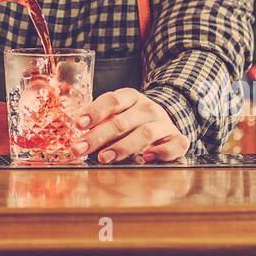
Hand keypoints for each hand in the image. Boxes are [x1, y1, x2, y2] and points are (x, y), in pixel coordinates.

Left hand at [72, 88, 191, 163]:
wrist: (165, 123)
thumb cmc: (133, 121)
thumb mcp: (117, 115)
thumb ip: (100, 123)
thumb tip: (78, 136)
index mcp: (131, 97)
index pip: (112, 100)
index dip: (94, 112)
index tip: (78, 124)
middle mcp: (148, 108)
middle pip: (122, 121)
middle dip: (98, 136)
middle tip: (81, 148)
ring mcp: (164, 123)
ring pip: (144, 133)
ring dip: (122, 147)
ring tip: (104, 157)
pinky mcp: (177, 139)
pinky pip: (173, 145)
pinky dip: (160, 152)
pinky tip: (146, 157)